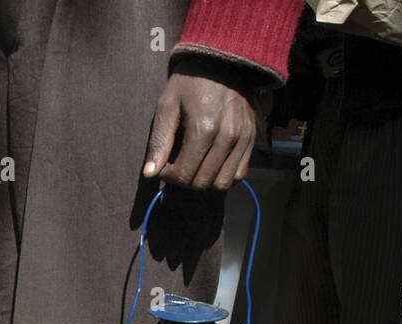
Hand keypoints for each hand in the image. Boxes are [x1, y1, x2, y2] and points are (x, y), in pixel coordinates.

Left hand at [144, 59, 255, 190]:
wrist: (224, 61)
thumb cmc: (190, 82)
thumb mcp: (167, 105)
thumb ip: (159, 141)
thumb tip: (150, 173)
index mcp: (204, 129)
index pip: (184, 175)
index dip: (168, 176)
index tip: (163, 165)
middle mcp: (227, 137)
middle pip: (202, 183)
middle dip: (184, 180)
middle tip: (177, 166)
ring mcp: (242, 140)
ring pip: (222, 184)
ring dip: (204, 181)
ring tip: (194, 166)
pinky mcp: (251, 140)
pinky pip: (239, 174)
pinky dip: (224, 176)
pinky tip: (211, 164)